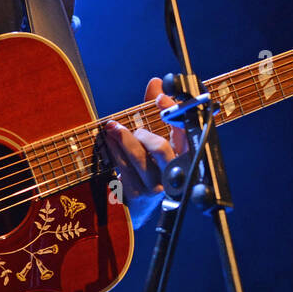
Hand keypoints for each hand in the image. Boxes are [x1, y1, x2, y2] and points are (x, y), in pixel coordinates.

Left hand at [101, 77, 190, 225]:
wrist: (135, 208)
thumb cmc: (145, 165)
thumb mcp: (152, 137)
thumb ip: (155, 110)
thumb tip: (156, 82)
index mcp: (182, 156)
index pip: (185, 131)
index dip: (173, 113)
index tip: (159, 97)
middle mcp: (172, 174)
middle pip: (161, 148)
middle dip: (139, 133)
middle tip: (119, 126)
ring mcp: (156, 187)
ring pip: (139, 159)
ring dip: (121, 141)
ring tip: (110, 129)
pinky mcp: (138, 197)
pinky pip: (124, 170)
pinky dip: (113, 154)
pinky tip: (107, 145)